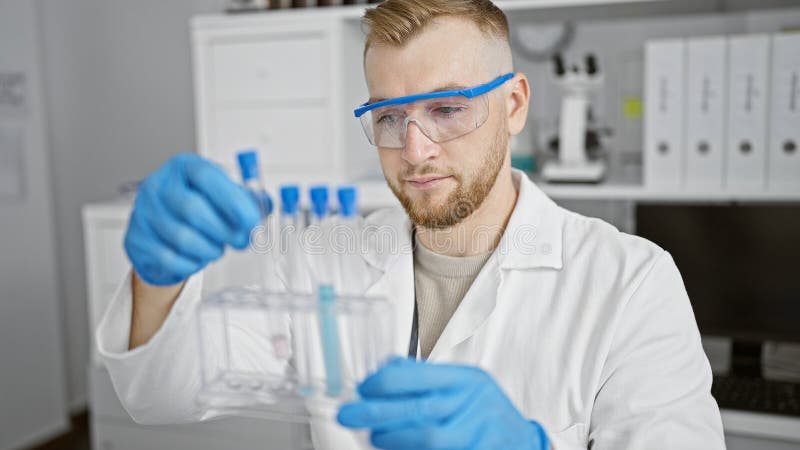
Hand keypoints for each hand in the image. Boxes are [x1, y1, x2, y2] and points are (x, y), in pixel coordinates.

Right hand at [124, 153, 259, 285]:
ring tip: (218, 248)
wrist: (160, 231)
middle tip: (241, 240)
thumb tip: (266, 205)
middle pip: (193, 210)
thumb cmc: (195, 208)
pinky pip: (169, 259)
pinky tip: (199, 257)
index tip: (252, 220)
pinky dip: (192, 263)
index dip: (233, 201)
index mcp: (183, 167)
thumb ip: (246, 199)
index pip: (206, 178)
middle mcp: (158, 186)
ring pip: (182, 238)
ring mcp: (144, 213)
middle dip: (225, 230)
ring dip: (210, 249)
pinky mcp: (137, 240)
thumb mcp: (222, 195)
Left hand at [338, 358, 548, 449]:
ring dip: (392, 439)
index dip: (384, 383)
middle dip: (376, 412)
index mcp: (467, 380)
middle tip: (348, 414)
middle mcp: (474, 404)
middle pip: (419, 408)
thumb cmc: (485, 411)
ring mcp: (478, 433)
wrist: (523, 442)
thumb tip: (383, 369)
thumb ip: (426, 376)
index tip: (362, 389)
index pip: (420, 375)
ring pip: (427, 438)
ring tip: (374, 437)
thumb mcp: (463, 384)